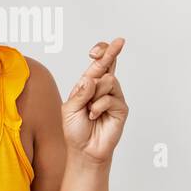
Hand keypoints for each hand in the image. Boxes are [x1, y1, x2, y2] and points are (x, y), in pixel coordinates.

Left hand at [62, 37, 127, 163]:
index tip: (98, 48)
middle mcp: (102, 89)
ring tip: (89, 110)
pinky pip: (110, 98)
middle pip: (108, 65)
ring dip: (94, 94)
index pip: (97, 65)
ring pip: (108, 81)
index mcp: (88, 86)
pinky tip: (94, 116)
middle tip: (120, 41)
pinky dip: (98, 107)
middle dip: (110, 52)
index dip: (101, 53)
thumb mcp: (69, 109)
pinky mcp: (121, 108)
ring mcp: (113, 97)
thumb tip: (90, 78)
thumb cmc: (75, 129)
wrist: (84, 150)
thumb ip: (79, 94)